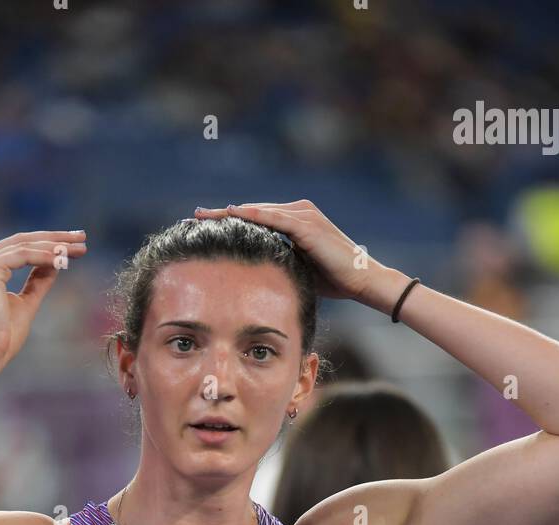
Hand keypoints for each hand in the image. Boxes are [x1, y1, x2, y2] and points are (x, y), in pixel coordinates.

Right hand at [0, 230, 86, 372]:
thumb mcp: (26, 303)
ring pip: (23, 245)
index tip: (72, 244)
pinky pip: (22, 255)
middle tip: (82, 236)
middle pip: (21, 240)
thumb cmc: (3, 337)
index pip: (17, 247)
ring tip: (80, 248)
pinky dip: (45, 256)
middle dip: (55, 238)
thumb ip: (38, 281)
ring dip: (55, 245)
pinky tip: (64, 260)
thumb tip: (56, 263)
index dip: (46, 242)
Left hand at [194, 200, 385, 303]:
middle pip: (253, 210)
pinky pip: (274, 218)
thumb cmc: (333, 279)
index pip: (257, 217)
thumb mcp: (297, 268)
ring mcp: (303, 215)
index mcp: (294, 221)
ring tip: (206, 215)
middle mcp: (298, 212)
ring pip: (259, 211)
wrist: (361, 279)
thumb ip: (279, 261)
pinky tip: (233, 215)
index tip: (206, 223)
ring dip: (232, 212)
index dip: (232, 220)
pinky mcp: (307, 225)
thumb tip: (255, 272)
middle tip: (196, 215)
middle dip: (224, 213)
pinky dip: (253, 216)